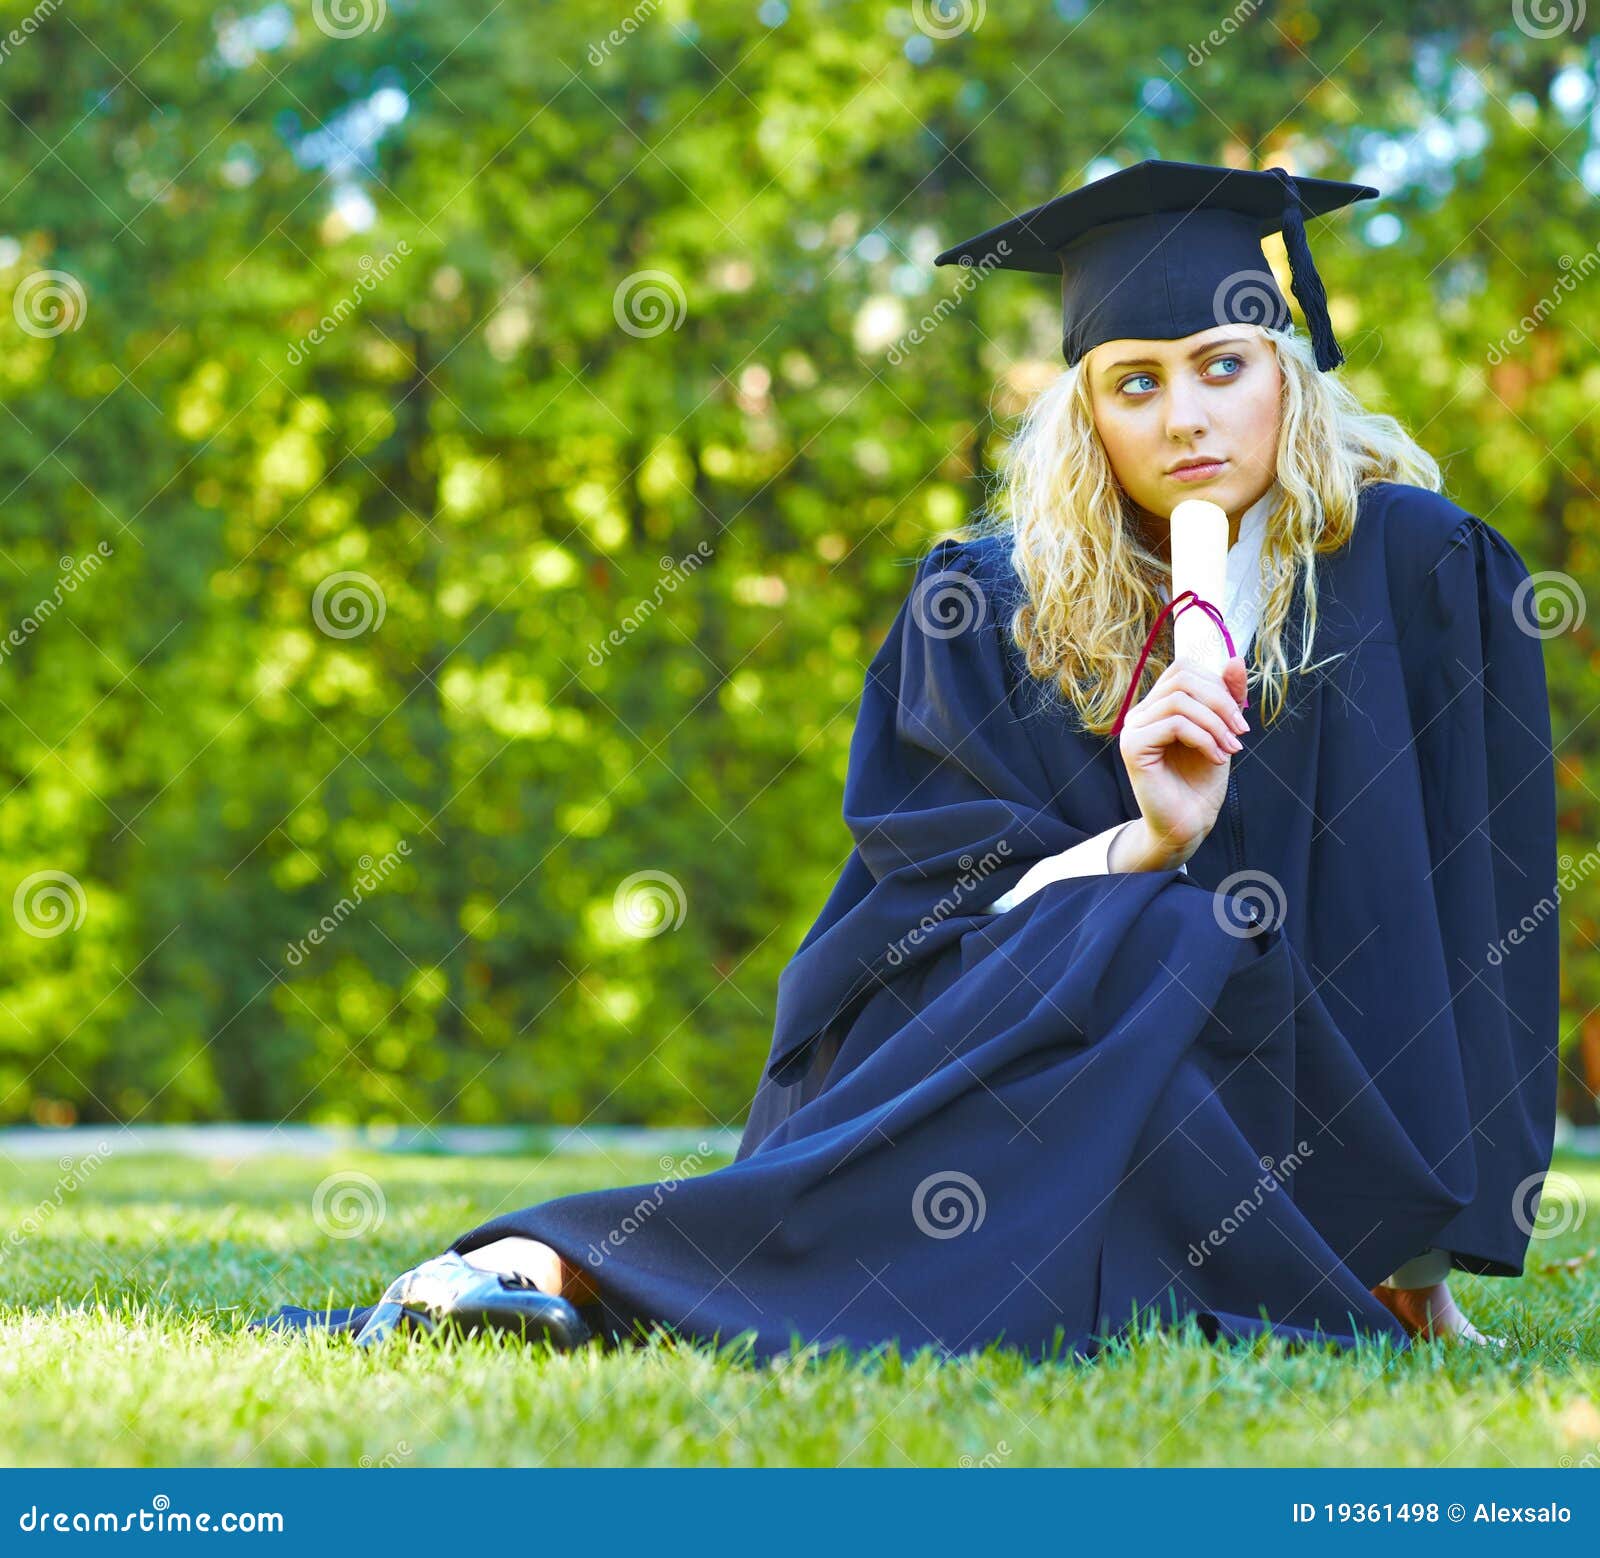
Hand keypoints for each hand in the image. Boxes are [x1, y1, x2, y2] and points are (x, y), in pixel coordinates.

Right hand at [1114, 655, 1248, 869]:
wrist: (1189, 823)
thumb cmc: (1202, 781)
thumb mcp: (1223, 730)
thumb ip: (1227, 696)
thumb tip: (1235, 660)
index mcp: (1158, 705)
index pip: (1184, 668)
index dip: (1218, 684)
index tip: (1240, 719)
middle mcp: (1141, 713)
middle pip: (1182, 677)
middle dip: (1220, 701)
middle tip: (1240, 732)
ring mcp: (1133, 728)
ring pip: (1180, 700)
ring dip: (1215, 723)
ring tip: (1230, 748)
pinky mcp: (1133, 747)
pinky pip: (1174, 724)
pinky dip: (1203, 738)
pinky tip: (1215, 758)